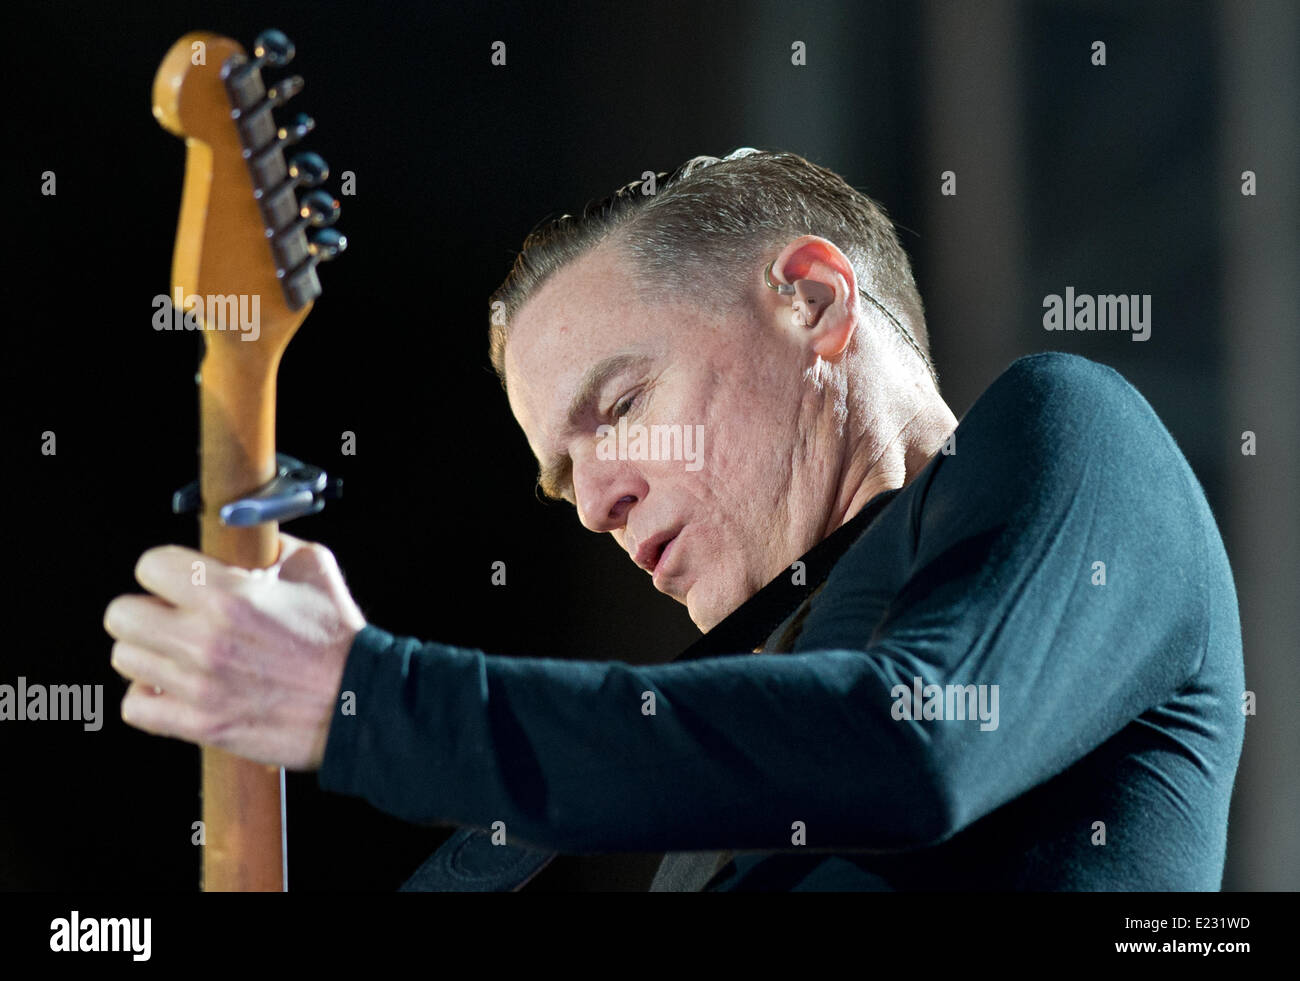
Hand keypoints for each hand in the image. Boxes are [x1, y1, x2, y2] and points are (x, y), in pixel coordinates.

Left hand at [104, 534, 365, 769]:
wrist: (358, 702)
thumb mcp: (315, 568)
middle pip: (121, 614)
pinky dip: (150, 697)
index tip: (177, 579)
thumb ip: (271, 546)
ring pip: (125, 658)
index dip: (164, 569)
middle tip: (171, 616)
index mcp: (229, 594)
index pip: (149, 566)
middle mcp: (204, 639)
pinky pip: (135, 706)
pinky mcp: (199, 724)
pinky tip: (176, 687)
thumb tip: (244, 539)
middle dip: (146, 610)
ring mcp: (197, 685)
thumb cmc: (339, 638)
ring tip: (178, 654)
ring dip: (149, 653)